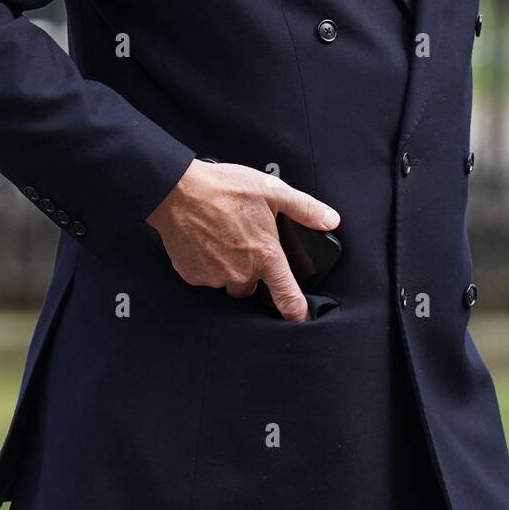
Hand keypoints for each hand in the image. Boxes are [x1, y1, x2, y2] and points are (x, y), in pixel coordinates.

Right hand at [146, 159, 339, 322]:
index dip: (298, 313)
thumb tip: (331, 219)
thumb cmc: (223, 188)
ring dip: (228, 267)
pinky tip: (204, 240)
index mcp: (265, 256)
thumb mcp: (272, 191)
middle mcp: (241, 273)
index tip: (302, 320)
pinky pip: (205, 277)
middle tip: (244, 244)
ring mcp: (215, 277)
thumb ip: (305, 208)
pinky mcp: (192, 276)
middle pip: (252, 287)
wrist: (177, 191)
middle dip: (251, 272)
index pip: (288, 297)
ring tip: (222, 237)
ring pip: (228, 281)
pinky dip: (206, 264)